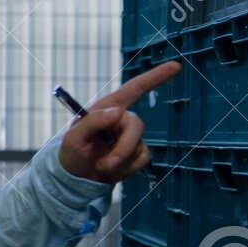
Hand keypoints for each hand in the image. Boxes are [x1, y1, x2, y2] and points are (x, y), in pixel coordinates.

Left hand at [58, 62, 181, 182]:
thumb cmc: (71, 155)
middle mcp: (121, 119)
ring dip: (120, 161)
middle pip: (137, 125)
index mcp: (106, 108)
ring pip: (140, 146)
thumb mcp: (73, 139)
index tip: (176, 66)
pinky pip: (143, 159)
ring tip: (101, 166)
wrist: (77, 180)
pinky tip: (112, 170)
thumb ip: (93, 122)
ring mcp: (130, 136)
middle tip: (104, 165)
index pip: (134, 89)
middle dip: (122, 148)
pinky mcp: (137, 153)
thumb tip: (118, 111)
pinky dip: (127, 169)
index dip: (155, 77)